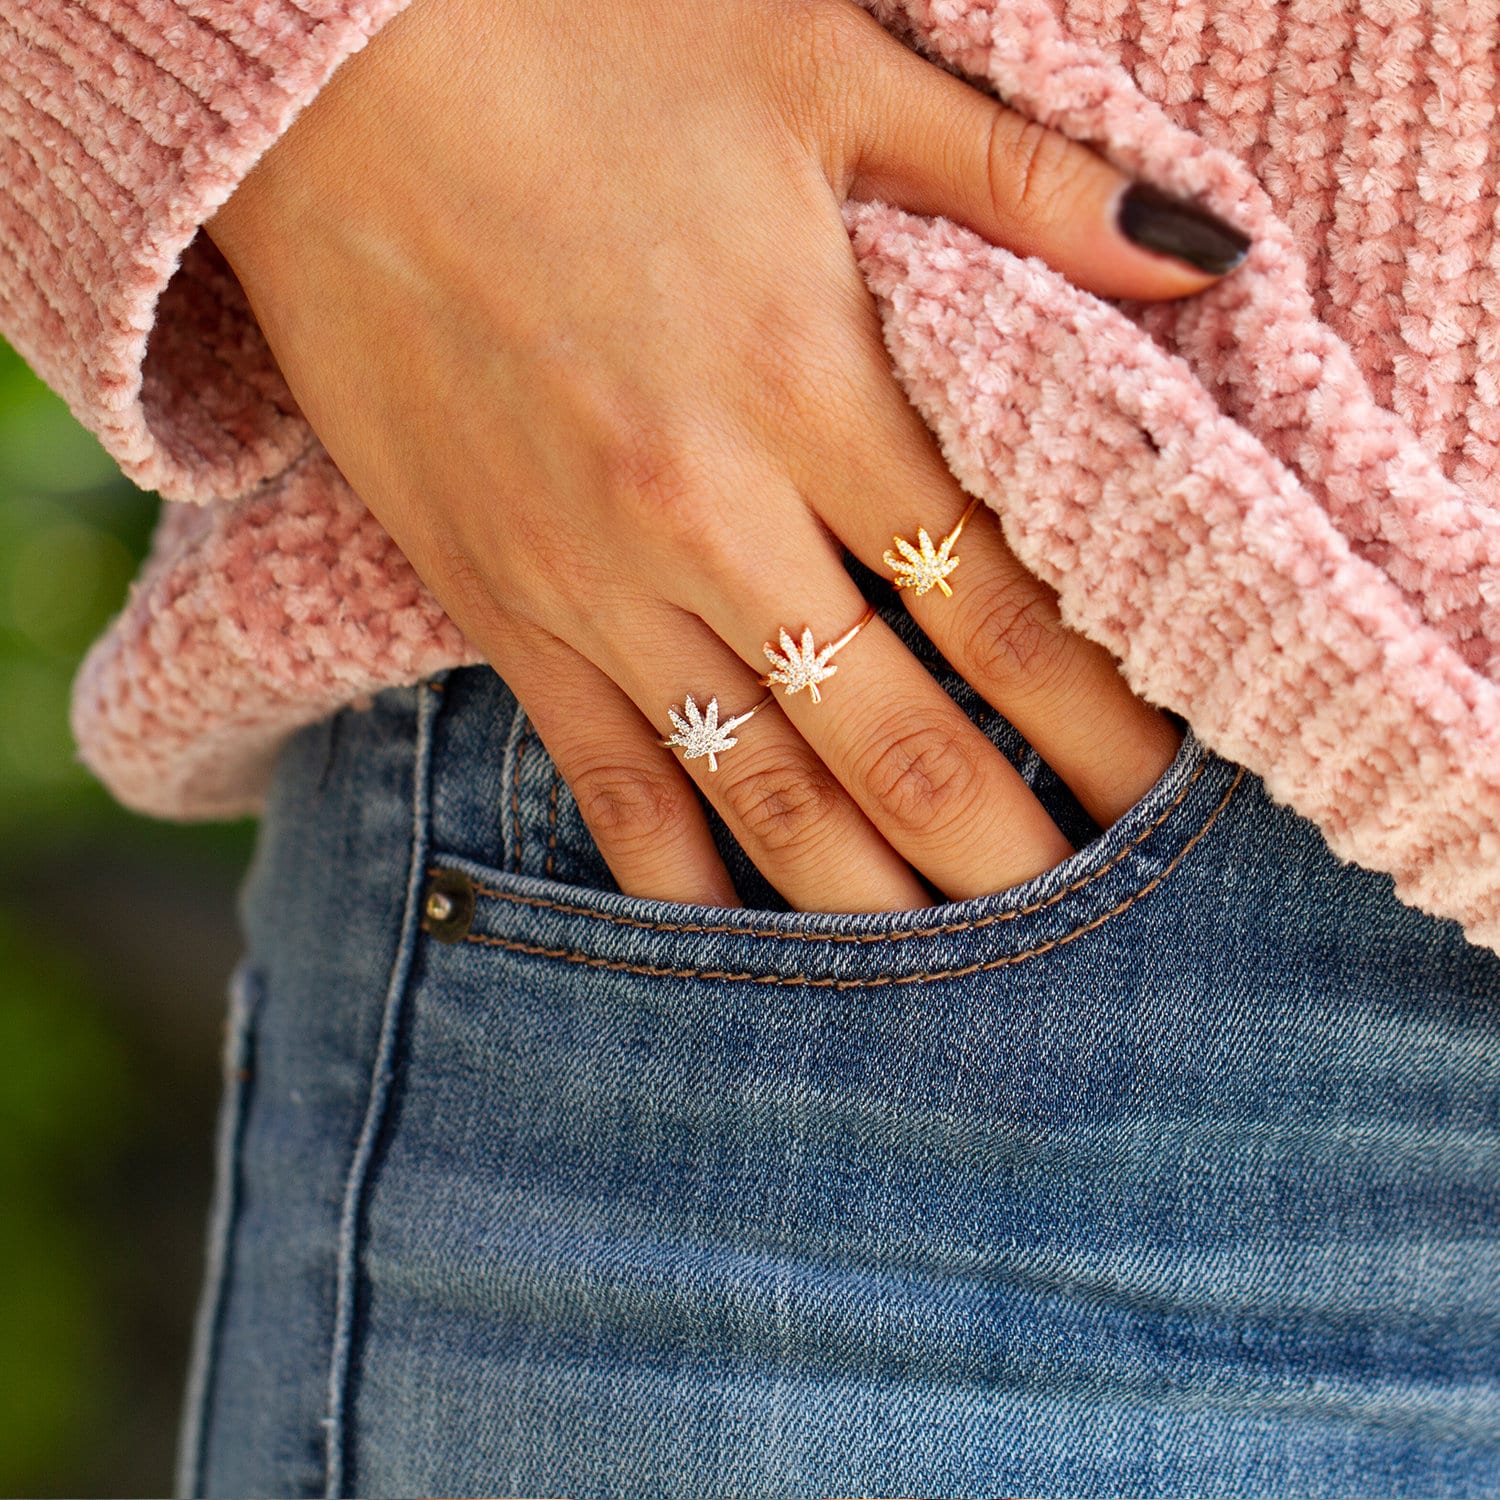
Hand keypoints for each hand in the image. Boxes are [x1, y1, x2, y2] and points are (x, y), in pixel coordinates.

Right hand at [206, 0, 1246, 910]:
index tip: (1162, 791)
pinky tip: (745, 937)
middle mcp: (712, 520)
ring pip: (760, 794)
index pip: (1003, 611)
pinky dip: (682, 877)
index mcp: (816, 388)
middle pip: (897, 738)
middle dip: (1004, 846)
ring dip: (867, 895)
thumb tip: (1199, 258)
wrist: (320, 89)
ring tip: (950, 960)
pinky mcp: (500, 613)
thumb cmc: (584, 52)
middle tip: (1081, 918)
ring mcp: (594, 587)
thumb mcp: (826, 69)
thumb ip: (1022, 184)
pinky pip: (607, 783)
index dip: (1101, 720)